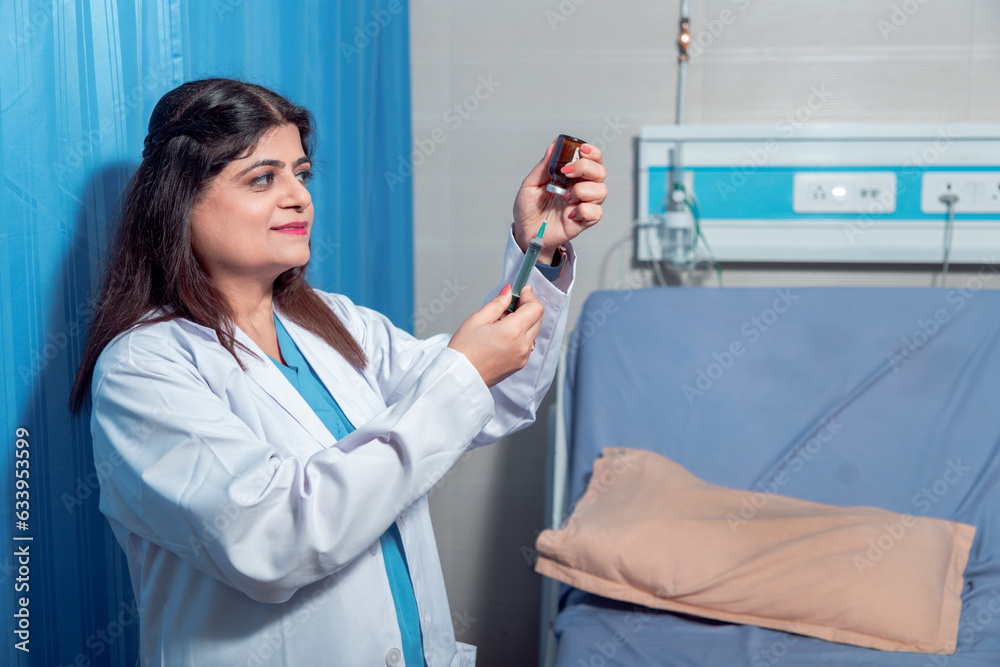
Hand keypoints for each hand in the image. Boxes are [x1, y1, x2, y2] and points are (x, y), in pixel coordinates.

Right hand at [447, 285, 543, 387]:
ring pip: (533, 331)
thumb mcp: (476, 320)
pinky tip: (503, 335)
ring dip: (525, 322)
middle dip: (527, 308)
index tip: (523, 291)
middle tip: (510, 304)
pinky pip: (528, 344)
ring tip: (503, 322)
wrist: (460, 378)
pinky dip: (521, 335)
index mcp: (512, 332)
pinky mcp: (520, 364)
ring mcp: (523, 357)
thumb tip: (508, 292)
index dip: (530, 296)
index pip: (535, 308)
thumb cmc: (463, 351)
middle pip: (537, 319)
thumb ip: (497, 304)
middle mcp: (522, 345)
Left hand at [512, 141, 607, 263]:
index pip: (592, 159)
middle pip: (600, 171)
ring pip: (601, 191)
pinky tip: (569, 214)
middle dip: (585, 168)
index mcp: (571, 176)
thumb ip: (544, 166)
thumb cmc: (528, 209)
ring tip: (564, 198)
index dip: (592, 152)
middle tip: (565, 173)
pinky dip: (583, 211)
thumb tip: (554, 146)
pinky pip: (596, 212)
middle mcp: (581, 188)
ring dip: (582, 191)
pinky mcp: (584, 221)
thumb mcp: (530, 184)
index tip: (581, 150)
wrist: (525, 232)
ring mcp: (584, 204)